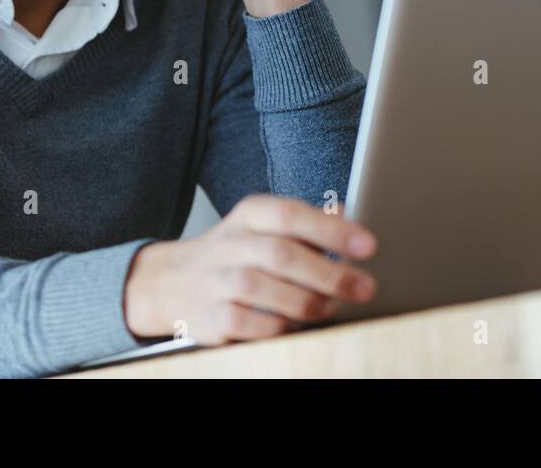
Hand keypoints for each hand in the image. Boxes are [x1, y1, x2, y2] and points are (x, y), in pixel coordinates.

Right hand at [123, 194, 377, 344]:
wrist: (171, 282)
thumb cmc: (237, 252)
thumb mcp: (267, 226)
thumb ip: (309, 223)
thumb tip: (354, 216)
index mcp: (250, 214)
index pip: (291, 215)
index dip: (331, 229)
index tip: (368, 245)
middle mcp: (231, 243)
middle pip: (282, 254)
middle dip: (330, 273)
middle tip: (365, 287)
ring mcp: (216, 281)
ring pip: (264, 289)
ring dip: (306, 301)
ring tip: (332, 308)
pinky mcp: (210, 317)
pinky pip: (249, 324)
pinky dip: (277, 327)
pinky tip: (297, 325)